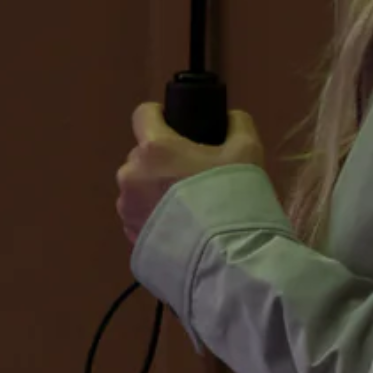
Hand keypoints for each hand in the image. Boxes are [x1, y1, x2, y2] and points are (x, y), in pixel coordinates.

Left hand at [116, 102, 263, 245]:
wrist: (224, 258)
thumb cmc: (231, 196)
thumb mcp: (247, 151)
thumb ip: (237, 125)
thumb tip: (231, 120)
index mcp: (154, 148)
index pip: (143, 114)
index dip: (161, 116)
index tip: (178, 127)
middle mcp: (131, 174)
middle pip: (142, 155)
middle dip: (163, 161)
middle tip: (193, 176)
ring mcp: (126, 208)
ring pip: (138, 187)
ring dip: (155, 191)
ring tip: (187, 209)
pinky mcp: (129, 237)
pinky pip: (139, 216)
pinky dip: (154, 217)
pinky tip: (181, 229)